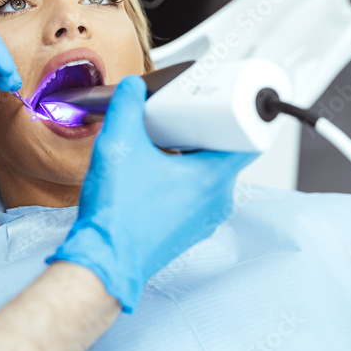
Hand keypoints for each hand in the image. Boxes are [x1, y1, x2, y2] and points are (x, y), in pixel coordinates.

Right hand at [47, 75, 257, 311]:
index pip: (247, 139)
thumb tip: (134, 88)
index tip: (225, 102)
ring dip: (193, 156)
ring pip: (210, 176)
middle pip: (226, 154)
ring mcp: (204, 219)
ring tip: (167, 140)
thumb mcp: (118, 145)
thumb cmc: (117, 217)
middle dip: (207, 131)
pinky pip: (196, 195)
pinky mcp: (187, 230)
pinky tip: (159, 170)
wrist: (103, 263)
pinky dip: (184, 178)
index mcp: (212, 178)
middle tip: (186, 115)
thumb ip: (127, 107)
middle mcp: (217, 201)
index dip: (239, 115)